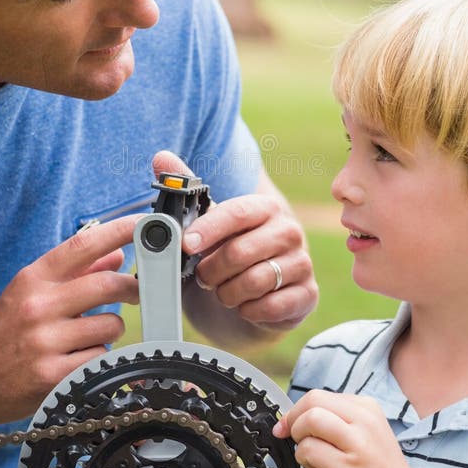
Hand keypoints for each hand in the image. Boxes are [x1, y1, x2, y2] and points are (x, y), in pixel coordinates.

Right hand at [0, 215, 140, 435]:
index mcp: (33, 279)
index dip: (118, 231)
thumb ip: (76, 273)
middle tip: (136, 291)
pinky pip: (100, 357)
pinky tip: (77, 360)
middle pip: (108, 284)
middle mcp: (38, 306)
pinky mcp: (54, 375)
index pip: (83, 244)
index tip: (142, 225)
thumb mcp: (30, 293)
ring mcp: (45, 342)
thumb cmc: (3, 334)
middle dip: (131, 287)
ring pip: (111, 325)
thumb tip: (116, 254)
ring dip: (110, 330)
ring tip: (88, 335)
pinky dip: (97, 358)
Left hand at [152, 151, 317, 335]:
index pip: (236, 213)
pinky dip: (248, 311)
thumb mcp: (208, 221)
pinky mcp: (307, 295)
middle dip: (211, 270)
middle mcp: (289, 232)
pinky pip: (270, 308)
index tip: (186, 244)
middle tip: (203, 276)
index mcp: (265, 208)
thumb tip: (160, 156)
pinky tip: (245, 306)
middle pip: (240, 253)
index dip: (208, 230)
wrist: (257, 291)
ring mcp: (302, 264)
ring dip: (228, 293)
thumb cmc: (229, 250)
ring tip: (224, 290)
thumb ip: (185, 189)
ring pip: (254, 282)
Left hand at [273, 389, 416, 467]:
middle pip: (313, 400)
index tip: (289, 424)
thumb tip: (299, 415)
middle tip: (289, 435)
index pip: (320, 395)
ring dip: (298, 435)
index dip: (298, 409)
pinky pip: (309, 449)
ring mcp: (357, 442)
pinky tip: (314, 467)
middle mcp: (364, 419)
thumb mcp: (366, 432)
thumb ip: (339, 419)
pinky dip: (302, 457)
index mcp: (367, 407)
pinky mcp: (347, 465)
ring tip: (307, 453)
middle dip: (294, 417)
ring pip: (311, 419)